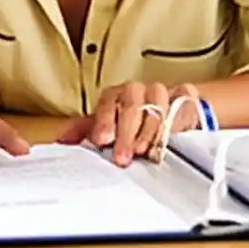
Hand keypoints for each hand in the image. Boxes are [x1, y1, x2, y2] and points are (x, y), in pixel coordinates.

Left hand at [57, 82, 200, 166]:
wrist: (174, 116)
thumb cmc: (136, 125)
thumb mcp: (110, 129)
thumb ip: (86, 132)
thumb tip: (62, 140)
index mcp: (117, 96)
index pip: (108, 101)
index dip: (104, 120)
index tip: (103, 140)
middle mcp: (139, 91)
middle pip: (132, 104)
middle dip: (126, 132)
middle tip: (123, 156)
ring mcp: (164, 92)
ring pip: (157, 106)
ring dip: (150, 132)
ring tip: (145, 152)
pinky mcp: (186, 97)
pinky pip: (182, 108)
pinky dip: (176, 125)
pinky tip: (171, 140)